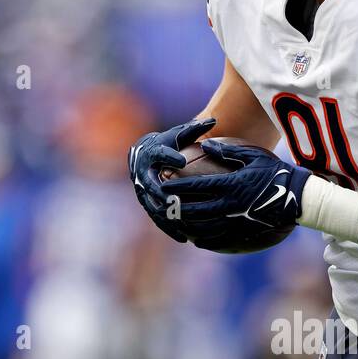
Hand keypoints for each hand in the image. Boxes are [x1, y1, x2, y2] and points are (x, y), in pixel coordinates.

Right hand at [128, 118, 215, 240]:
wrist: (144, 154)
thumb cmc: (167, 143)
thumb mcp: (178, 135)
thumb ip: (194, 130)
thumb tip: (214, 120)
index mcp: (150, 154)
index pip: (159, 154)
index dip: (168, 156)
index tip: (181, 160)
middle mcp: (143, 174)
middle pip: (152, 185)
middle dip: (163, 193)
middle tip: (176, 200)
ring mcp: (143, 192)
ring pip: (154, 207)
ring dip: (167, 216)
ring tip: (182, 225)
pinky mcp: (148, 205)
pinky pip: (159, 219)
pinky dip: (171, 229)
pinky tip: (186, 238)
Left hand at [156, 138, 310, 249]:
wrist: (296, 199)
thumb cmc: (276, 173)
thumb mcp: (254, 155)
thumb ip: (229, 150)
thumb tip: (207, 143)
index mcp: (230, 185)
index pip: (197, 187)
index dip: (178, 186)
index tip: (164, 184)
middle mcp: (230, 205)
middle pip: (195, 210)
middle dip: (176, 208)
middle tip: (163, 206)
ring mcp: (236, 221)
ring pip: (204, 227)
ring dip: (186, 225)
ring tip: (175, 222)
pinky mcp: (242, 232)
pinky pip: (220, 240)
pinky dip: (205, 240)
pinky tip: (196, 239)